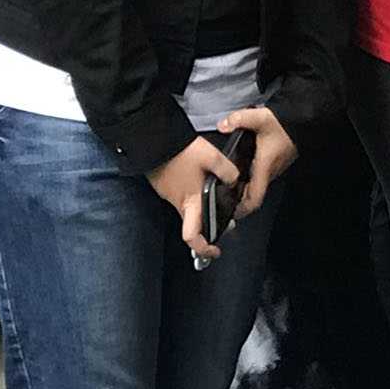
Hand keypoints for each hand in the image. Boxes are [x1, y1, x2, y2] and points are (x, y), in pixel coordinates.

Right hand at [146, 135, 246, 262]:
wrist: (154, 138)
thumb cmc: (181, 150)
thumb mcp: (212, 158)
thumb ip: (227, 172)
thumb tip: (234, 181)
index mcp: (189, 202)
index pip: (192, 236)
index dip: (203, 248)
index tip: (214, 250)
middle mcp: (177, 202)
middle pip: (192, 223)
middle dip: (207, 225)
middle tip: (222, 219)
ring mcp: (167, 193)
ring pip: (186, 207)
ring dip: (199, 206)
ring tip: (213, 193)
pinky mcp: (163, 184)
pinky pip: (179, 194)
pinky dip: (191, 193)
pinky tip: (199, 180)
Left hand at [213, 106, 294, 212]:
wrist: (305, 120)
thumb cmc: (285, 123)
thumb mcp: (261, 118)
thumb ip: (239, 119)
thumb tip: (221, 125)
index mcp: (264, 167)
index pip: (254, 199)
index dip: (242, 209)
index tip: (229, 213)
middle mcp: (270, 171)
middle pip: (254, 194)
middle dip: (239, 199)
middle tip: (221, 197)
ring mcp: (275, 167)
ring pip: (258, 185)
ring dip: (244, 188)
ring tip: (227, 183)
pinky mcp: (277, 161)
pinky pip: (262, 175)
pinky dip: (251, 177)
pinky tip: (241, 168)